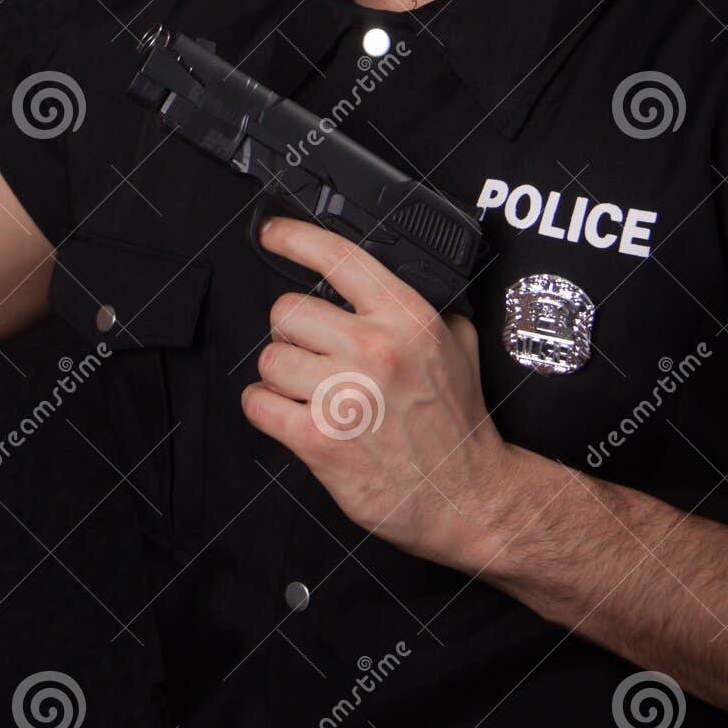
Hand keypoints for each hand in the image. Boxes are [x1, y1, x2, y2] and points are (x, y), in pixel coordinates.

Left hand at [241, 215, 515, 572]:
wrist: (468, 495)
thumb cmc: (458, 424)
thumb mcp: (457, 344)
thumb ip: (418, 306)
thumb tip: (378, 279)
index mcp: (406, 318)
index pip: (337, 257)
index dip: (294, 237)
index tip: (272, 232)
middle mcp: (374, 349)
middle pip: (287, 311)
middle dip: (294, 334)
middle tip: (315, 355)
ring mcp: (344, 396)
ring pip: (269, 359)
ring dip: (282, 376)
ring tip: (310, 391)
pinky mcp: (320, 440)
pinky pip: (258, 404)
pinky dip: (266, 408)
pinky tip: (290, 413)